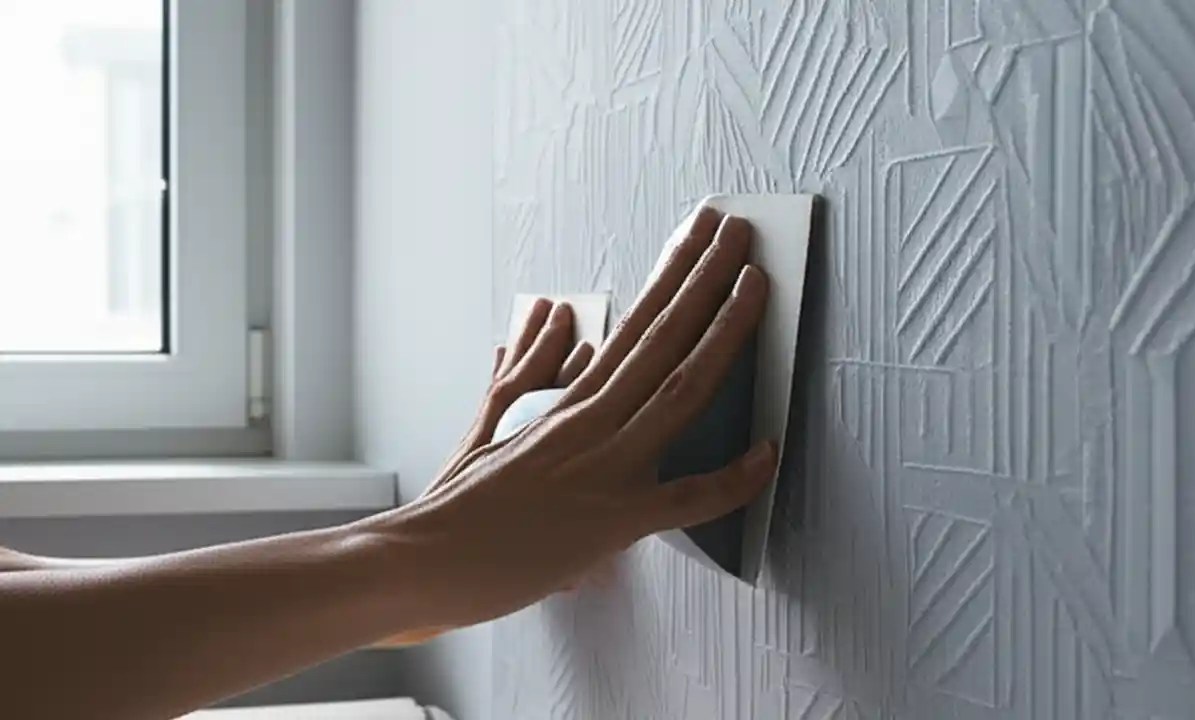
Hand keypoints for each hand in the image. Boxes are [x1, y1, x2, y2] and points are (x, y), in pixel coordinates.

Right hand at [377, 206, 773, 629]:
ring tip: (756, 282)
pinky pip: (687, 499)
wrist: (423, 560)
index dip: (672, 274)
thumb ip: (534, 371)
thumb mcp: (493, 424)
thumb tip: (566, 322)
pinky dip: (734, 478)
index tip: (700, 235)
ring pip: (679, 387)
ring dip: (724, 331)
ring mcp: (605, 467)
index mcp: (568, 401)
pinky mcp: (613, 522)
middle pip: (661, 335)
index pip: (635, 324)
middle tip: (738, 229)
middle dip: (705, 275)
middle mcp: (591, 420)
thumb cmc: (459, 504)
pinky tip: (770, 451)